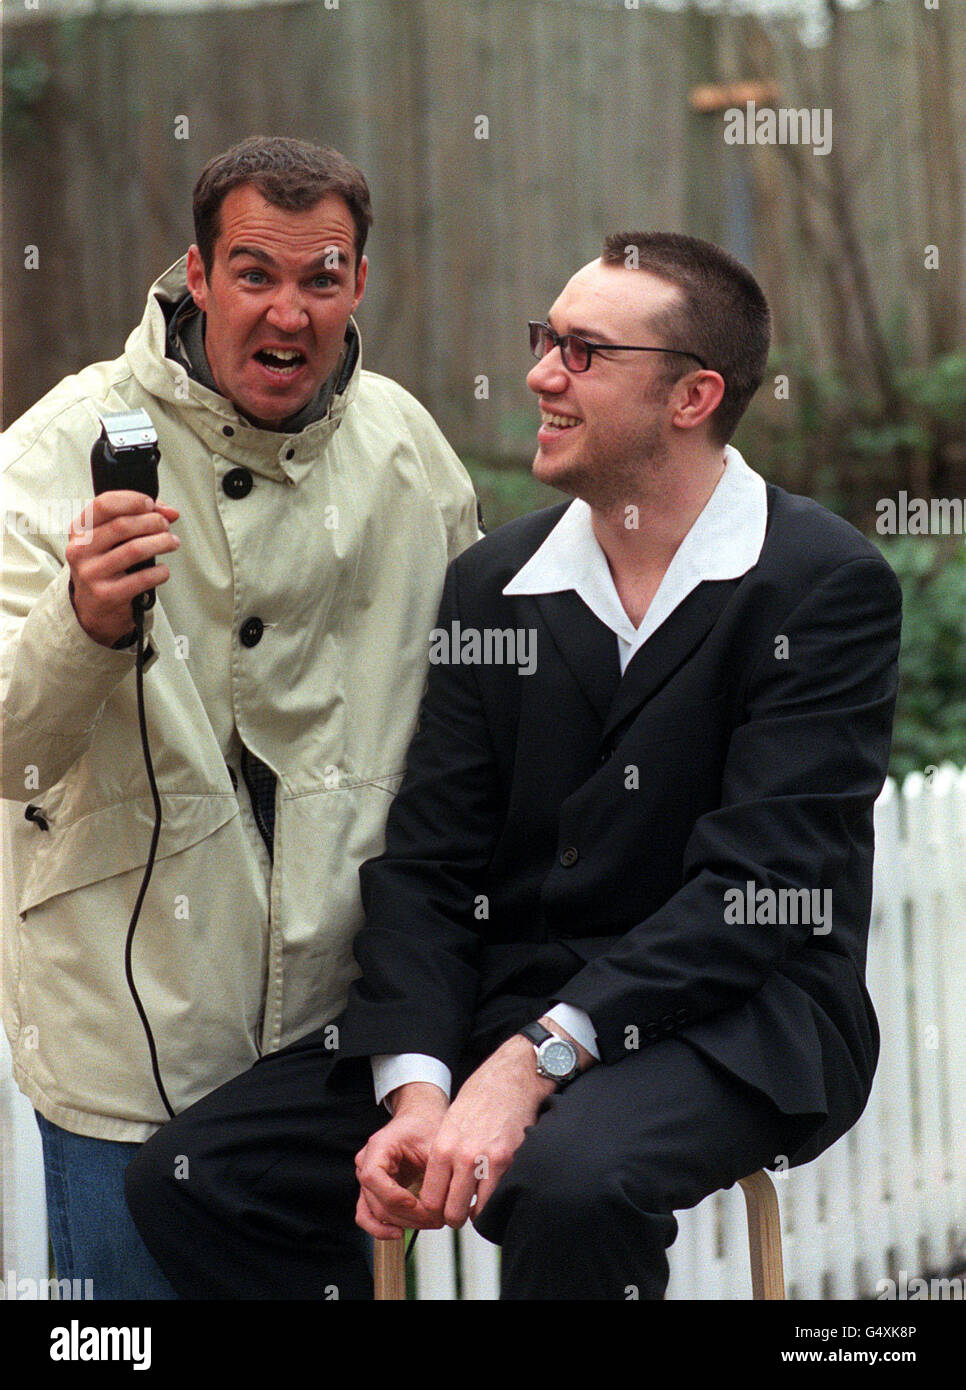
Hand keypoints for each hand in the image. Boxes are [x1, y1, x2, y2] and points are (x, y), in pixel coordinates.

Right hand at [66, 491, 179, 646]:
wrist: (93, 609)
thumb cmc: (106, 566)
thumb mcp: (110, 540)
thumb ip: (137, 518)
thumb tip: (170, 512)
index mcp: (79, 530)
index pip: (103, 504)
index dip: (131, 500)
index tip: (150, 504)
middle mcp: (80, 550)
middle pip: (122, 525)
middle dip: (152, 522)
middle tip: (166, 526)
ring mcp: (92, 574)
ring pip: (134, 549)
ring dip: (161, 542)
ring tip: (172, 543)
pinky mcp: (107, 595)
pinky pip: (143, 578)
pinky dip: (160, 571)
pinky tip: (163, 570)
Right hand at [354, 1082, 448, 1238]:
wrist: (420, 1118)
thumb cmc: (426, 1126)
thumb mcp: (435, 1144)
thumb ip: (436, 1175)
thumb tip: (442, 1208)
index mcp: (378, 1147)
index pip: (374, 1178)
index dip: (395, 1196)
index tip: (418, 1204)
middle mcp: (366, 1163)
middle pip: (377, 1201)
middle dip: (408, 1216)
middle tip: (436, 1219)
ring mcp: (367, 1178)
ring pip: (373, 1212)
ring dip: (401, 1223)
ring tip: (427, 1224)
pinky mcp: (373, 1190)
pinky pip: (368, 1214)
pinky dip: (382, 1228)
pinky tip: (400, 1233)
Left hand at [417, 1033, 557, 1228]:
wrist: (511, 1078)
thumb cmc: (480, 1097)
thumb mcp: (450, 1124)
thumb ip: (444, 1156)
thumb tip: (441, 1185)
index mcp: (443, 1147)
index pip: (431, 1199)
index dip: (436, 1210)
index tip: (442, 1209)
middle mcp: (464, 1158)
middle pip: (453, 1212)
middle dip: (455, 1217)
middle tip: (460, 1212)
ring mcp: (488, 1162)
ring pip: (478, 1211)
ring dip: (477, 1211)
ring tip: (478, 1202)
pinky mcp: (511, 1161)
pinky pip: (499, 1197)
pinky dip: (496, 1200)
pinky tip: (495, 1190)